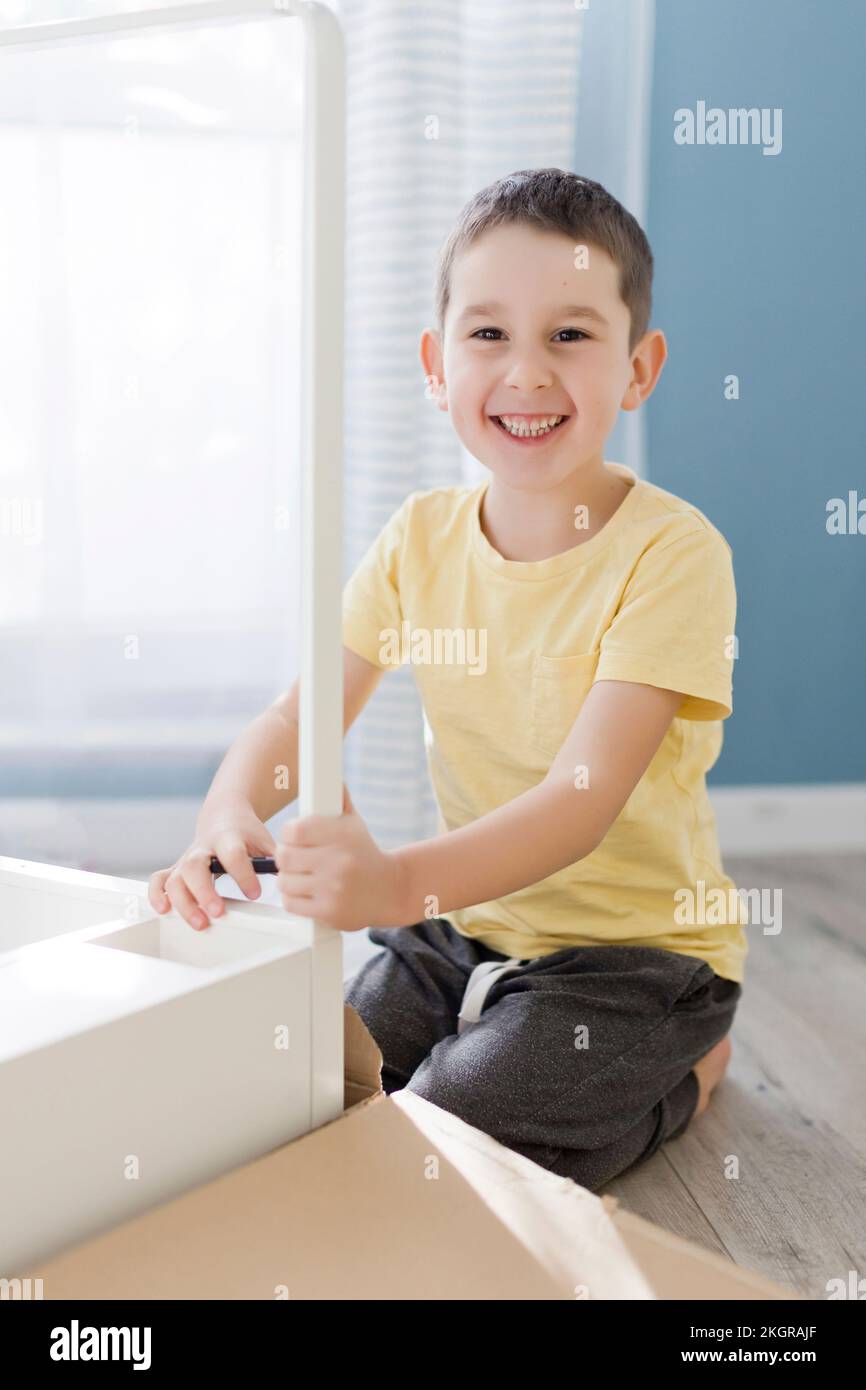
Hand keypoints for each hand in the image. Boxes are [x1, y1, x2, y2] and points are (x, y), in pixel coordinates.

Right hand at [148, 803, 275, 930]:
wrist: (224, 817)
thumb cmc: (246, 833)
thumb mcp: (264, 839)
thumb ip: (275, 859)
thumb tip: (291, 879)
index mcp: (228, 838)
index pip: (232, 854)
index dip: (242, 874)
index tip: (255, 893)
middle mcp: (203, 848)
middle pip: (194, 867)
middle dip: (204, 892)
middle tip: (218, 913)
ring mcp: (186, 859)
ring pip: (175, 878)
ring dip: (184, 902)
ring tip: (200, 922)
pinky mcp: (176, 869)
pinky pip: (159, 880)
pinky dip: (157, 895)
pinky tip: (164, 910)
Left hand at [274, 784, 405, 931]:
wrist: (390, 890)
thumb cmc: (364, 853)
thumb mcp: (354, 823)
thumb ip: (338, 800)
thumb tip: (328, 771)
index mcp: (342, 834)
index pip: (293, 830)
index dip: (289, 834)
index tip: (295, 838)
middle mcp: (339, 861)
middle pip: (284, 856)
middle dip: (286, 857)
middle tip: (295, 858)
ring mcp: (333, 888)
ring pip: (285, 882)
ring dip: (289, 880)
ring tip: (303, 876)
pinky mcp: (328, 911)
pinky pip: (291, 904)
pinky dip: (294, 899)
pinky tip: (307, 892)